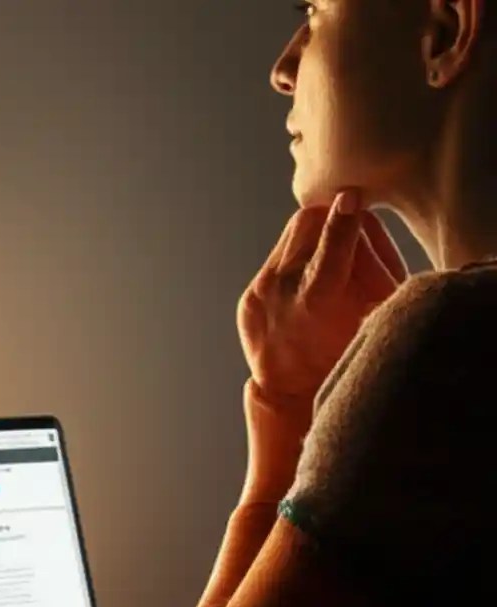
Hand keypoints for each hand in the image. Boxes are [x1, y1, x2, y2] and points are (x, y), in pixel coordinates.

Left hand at [237, 190, 408, 406]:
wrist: (295, 394)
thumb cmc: (347, 354)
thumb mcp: (375, 316)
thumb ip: (373, 269)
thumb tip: (361, 220)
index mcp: (316, 299)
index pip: (331, 243)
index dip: (344, 219)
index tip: (353, 197)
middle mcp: (280, 292)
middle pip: (306, 223)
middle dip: (333, 219)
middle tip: (354, 234)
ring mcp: (258, 294)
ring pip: (291, 238)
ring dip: (316, 238)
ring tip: (334, 266)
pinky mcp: (246, 299)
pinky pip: (276, 261)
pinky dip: (299, 261)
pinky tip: (312, 284)